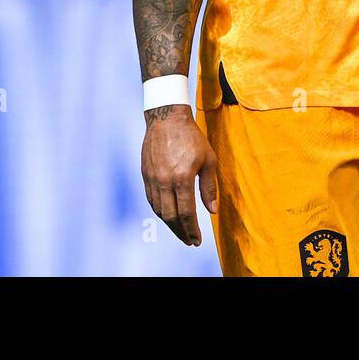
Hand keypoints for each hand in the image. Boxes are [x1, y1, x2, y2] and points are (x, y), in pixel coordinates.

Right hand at [141, 105, 217, 244]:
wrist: (166, 118)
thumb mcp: (208, 160)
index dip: (192, 230)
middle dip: (181, 232)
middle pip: (171, 217)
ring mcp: (152, 179)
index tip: (197, 240)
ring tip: (180, 231)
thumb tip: (212, 211)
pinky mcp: (145, 175)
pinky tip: (168, 215)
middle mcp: (164, 181)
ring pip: (159, 210)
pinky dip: (160, 211)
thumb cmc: (192, 138)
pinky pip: (151, 200)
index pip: (186, 213)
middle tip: (189, 241)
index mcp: (182, 178)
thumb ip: (209, 187)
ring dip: (170, 225)